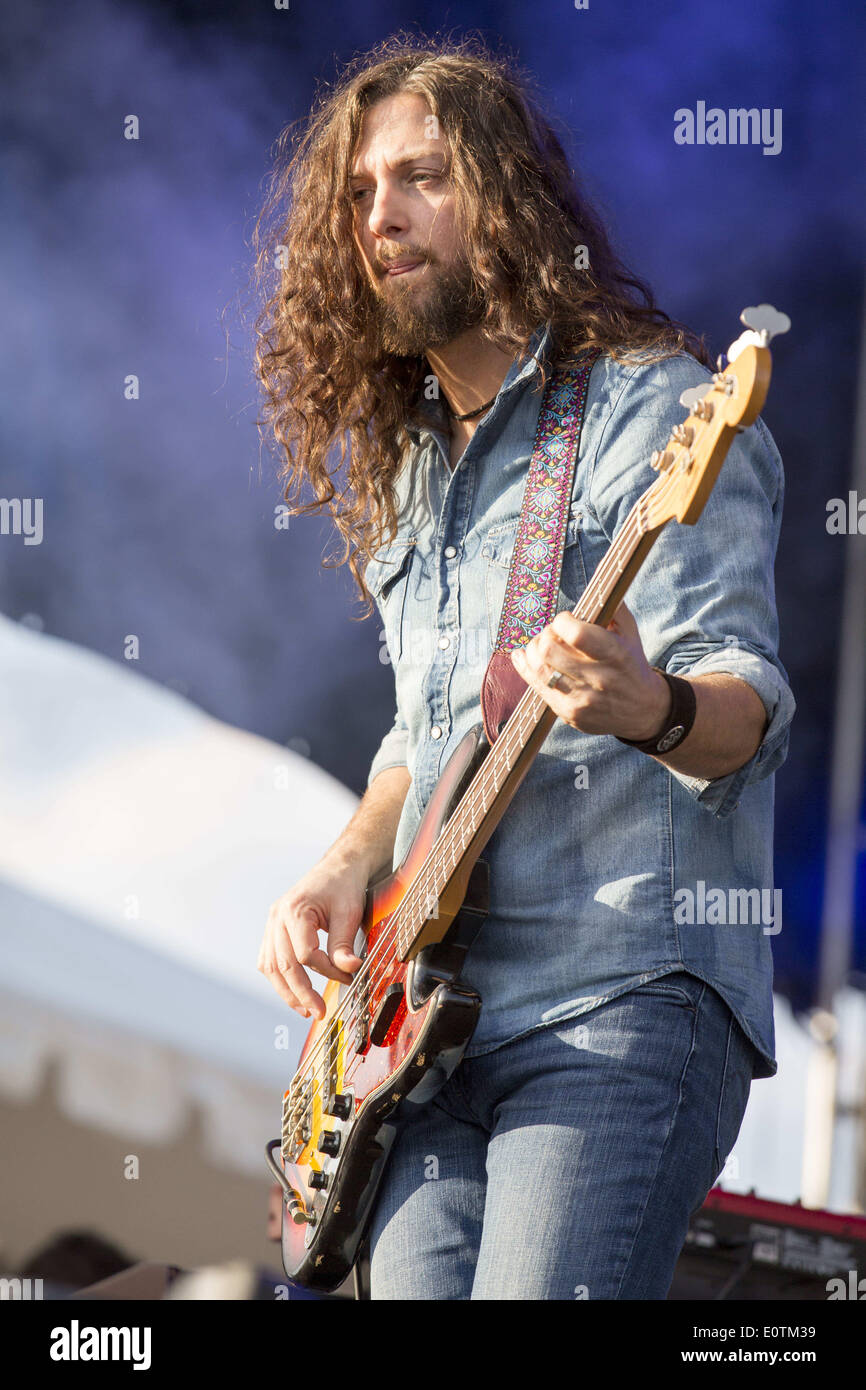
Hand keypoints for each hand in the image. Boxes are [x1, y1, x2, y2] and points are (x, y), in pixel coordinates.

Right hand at [257, 854, 366, 1019]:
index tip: (348, 977)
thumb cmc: (344, 885)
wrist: (338, 868)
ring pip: (271, 966)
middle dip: (301, 993)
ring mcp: (272, 923)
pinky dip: (279, 978)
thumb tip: (350, 969)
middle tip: (319, 1012)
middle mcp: (277, 917)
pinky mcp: (274, 930)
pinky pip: (270, 959)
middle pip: (283, 965)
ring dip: (286, 991)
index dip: (327, 972)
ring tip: (304, 1009)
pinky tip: (293, 992)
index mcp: (294, 910)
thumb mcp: (349, 912)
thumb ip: (344, 944)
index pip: (305, 954)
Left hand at [509, 601, 669, 739]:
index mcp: (615, 654)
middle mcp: (598, 679)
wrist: (643, 710)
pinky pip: (536, 687)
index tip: (565, 619)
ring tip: (541, 645)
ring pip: (539, 669)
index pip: (575, 633)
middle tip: (552, 634)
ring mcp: (582, 699)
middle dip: (545, 635)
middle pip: (550, 651)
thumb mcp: (630, 633)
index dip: (562, 621)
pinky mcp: (569, 713)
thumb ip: (613, 606)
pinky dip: (524, 667)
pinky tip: (522, 657)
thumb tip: (602, 578)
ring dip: (533, 651)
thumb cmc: (631, 663)